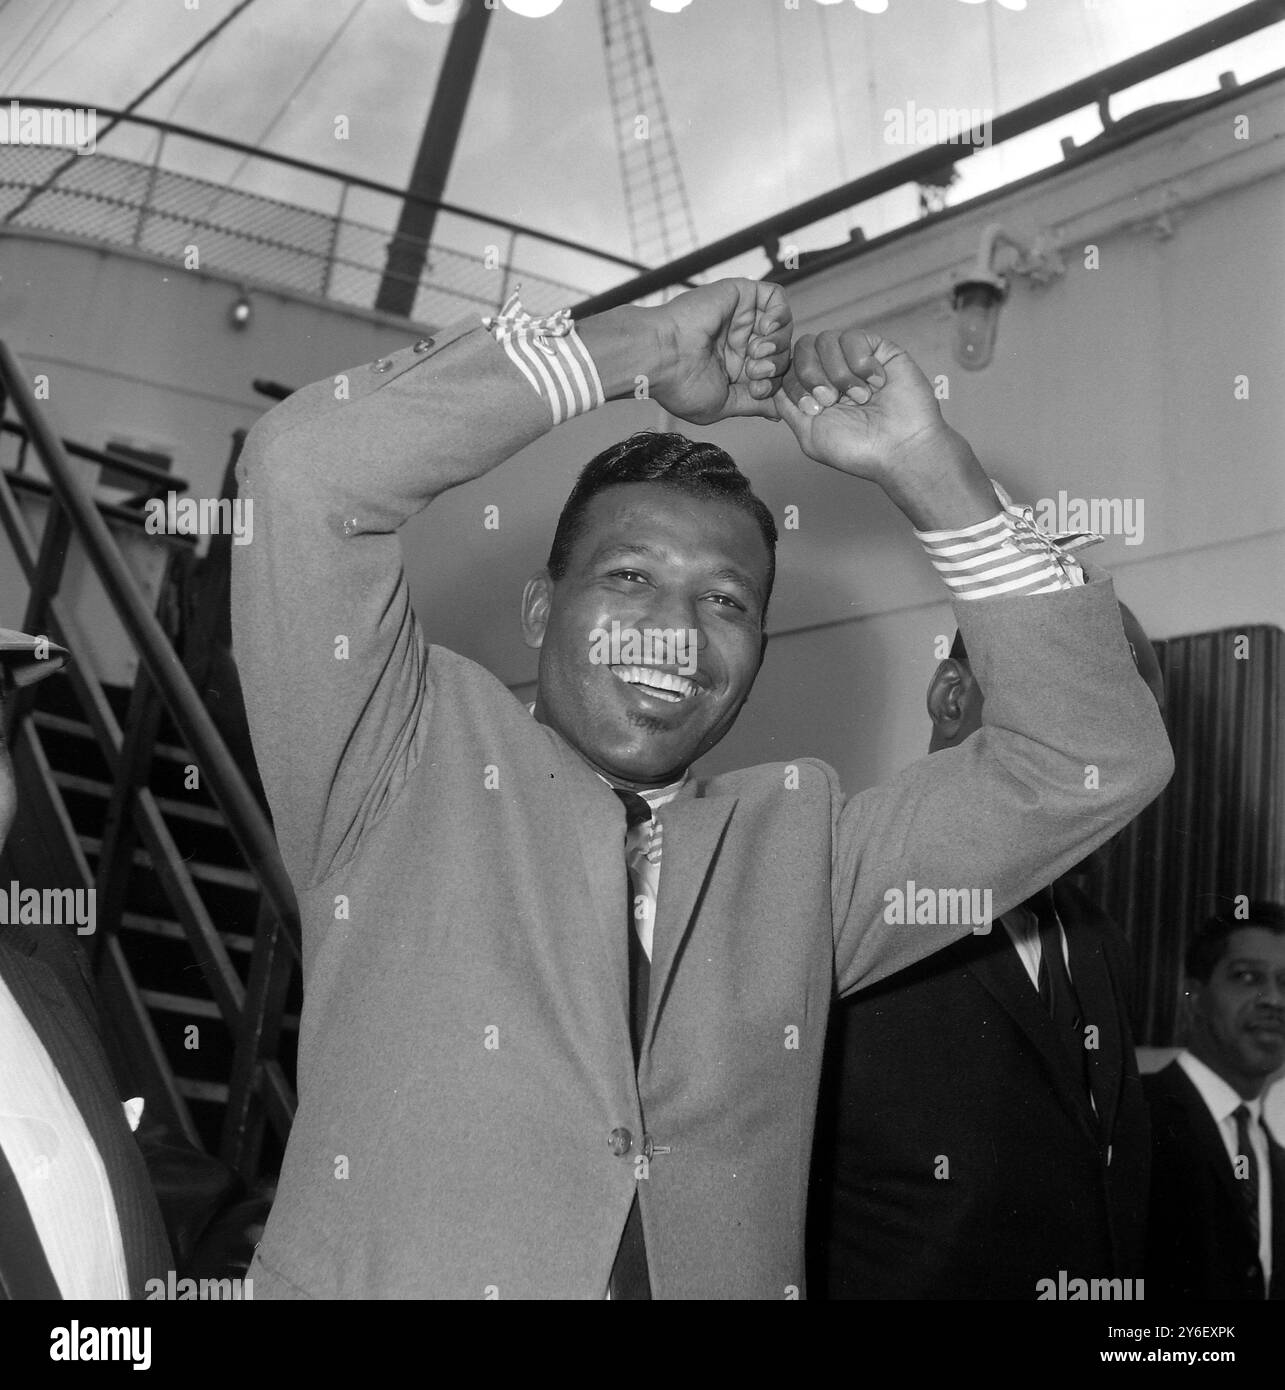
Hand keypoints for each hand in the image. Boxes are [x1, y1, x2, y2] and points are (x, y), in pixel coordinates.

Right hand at [649, 279, 792, 425]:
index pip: (775, 373)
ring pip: (782, 326)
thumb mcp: (723, 405)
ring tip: (755, 351)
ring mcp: (741, 318)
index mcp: (735, 367)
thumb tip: (780, 413)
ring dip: (778, 343)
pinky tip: (764, 328)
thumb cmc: (679, 384)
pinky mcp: (740, 295)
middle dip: (776, 365)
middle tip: (755, 371)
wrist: (659, 357)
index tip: (756, 390)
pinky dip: (779, 314)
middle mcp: (740, 341)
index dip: (775, 383)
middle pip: (782, 350)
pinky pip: (776, 297)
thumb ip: (755, 405)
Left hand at [773, 328, 948, 483]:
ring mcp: (853, 359)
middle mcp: (831, 372)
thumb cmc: (858, 449)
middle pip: (802, 347)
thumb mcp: (810, 435)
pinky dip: (860, 361)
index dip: (794, 384)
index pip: (787, 368)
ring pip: (826, 340)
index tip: (814, 409)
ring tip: (859, 397)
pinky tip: (875, 382)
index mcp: (813, 391)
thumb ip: (788, 407)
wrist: (901, 448)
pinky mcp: (878, 349)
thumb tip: (774, 384)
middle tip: (831, 400)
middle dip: (811, 374)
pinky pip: (854, 337)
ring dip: (838, 372)